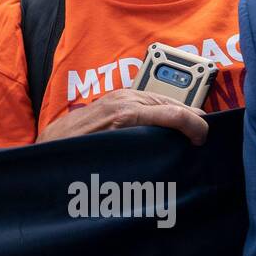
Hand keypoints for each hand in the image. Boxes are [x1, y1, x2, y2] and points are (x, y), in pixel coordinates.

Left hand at [41, 88, 208, 144]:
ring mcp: (120, 96)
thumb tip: (175, 151)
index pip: (175, 113)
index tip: (204, 141)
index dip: (196, 126)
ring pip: (162, 101)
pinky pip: (148, 102)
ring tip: (191, 135)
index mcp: (126, 114)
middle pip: (173, 104)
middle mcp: (124, 100)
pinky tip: (168, 126)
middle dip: (191, 120)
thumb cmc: (76, 155)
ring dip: (178, 116)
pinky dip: (163, 112)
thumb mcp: (115, 159)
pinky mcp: (116, 98)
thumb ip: (145, 152)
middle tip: (204, 140)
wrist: (50, 146)